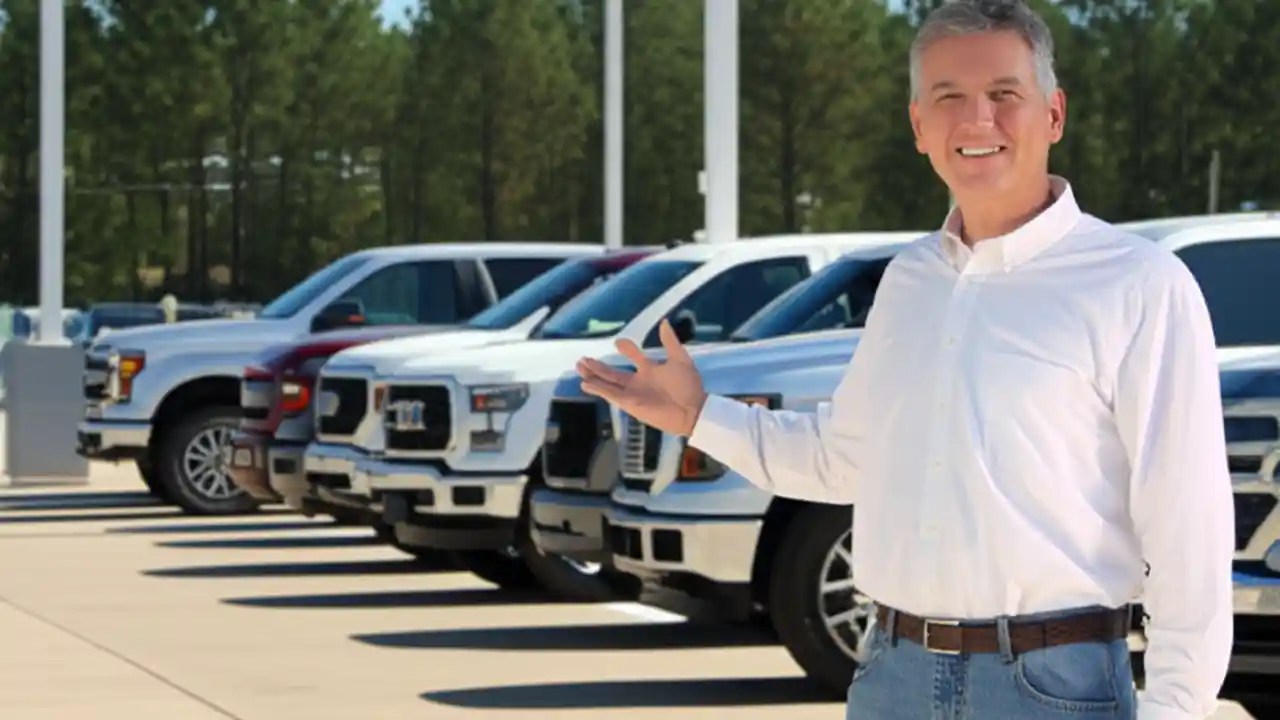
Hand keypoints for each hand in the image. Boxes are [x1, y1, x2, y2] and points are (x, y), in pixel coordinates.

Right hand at [576, 319, 707, 435]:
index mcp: (650, 369)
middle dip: (598, 366)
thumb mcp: (680, 359)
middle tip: (583, 359)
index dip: (626, 348)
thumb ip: (670, 341)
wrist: (693, 409)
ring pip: (608, 383)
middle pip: (613, 373)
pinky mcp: (630, 404)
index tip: (619, 342)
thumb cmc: (689, 386)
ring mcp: (633, 393)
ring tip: (579, 368)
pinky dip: (598, 389)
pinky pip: (611, 395)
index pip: (634, 356)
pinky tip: (586, 384)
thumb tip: (664, 322)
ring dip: (594, 376)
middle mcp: (638, 381)